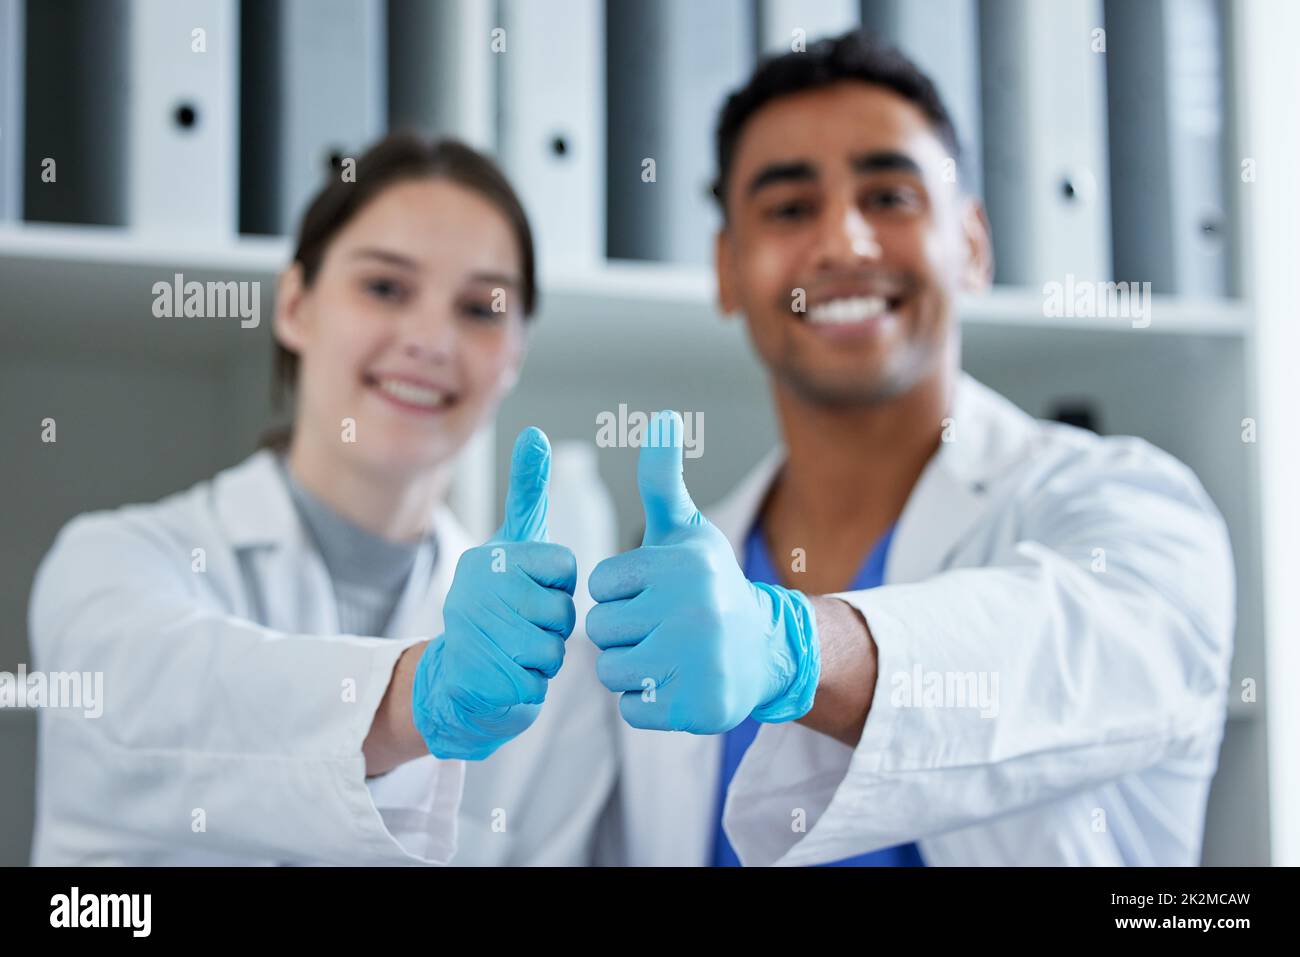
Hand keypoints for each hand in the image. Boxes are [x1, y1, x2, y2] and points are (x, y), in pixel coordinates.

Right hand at [412, 427, 577, 759]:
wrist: (457, 674)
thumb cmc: (498, 603)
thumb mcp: (513, 543)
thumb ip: (526, 491)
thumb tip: (536, 434)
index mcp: (492, 557)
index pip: (565, 569)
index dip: (558, 586)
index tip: (532, 589)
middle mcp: (479, 591)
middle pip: (563, 611)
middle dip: (553, 626)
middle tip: (522, 626)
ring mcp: (478, 635)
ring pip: (553, 648)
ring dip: (543, 657)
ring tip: (513, 650)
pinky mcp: (483, 678)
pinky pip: (539, 681)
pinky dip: (530, 684)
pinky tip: (505, 676)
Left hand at [586, 411, 819, 732]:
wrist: (764, 650)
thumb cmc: (709, 584)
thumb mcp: (686, 529)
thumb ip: (662, 479)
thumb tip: (661, 417)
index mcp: (682, 566)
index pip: (600, 586)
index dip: (618, 592)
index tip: (651, 593)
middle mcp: (694, 612)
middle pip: (601, 631)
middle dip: (621, 632)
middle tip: (659, 628)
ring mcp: (700, 662)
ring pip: (612, 673)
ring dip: (631, 668)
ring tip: (666, 654)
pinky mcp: (702, 707)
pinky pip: (635, 710)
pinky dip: (648, 703)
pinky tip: (677, 683)